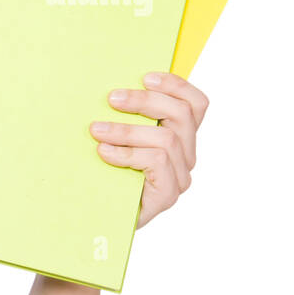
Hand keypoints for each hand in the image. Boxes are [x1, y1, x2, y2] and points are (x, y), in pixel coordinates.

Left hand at [89, 72, 208, 228]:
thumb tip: (112, 89)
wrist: (97, 217)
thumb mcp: (115, 138)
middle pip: (181, 115)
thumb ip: (125, 116)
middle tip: (112, 99)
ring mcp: (179, 177)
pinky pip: (157, 162)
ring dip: (127, 130)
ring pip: (166, 139)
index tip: (145, 76)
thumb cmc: (104, 173)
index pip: (196, 105)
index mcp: (180, 137)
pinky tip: (104, 153)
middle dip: (145, 102)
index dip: (176, 85)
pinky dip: (127, 153)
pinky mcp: (168, 195)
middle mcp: (186, 156)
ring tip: (97, 130)